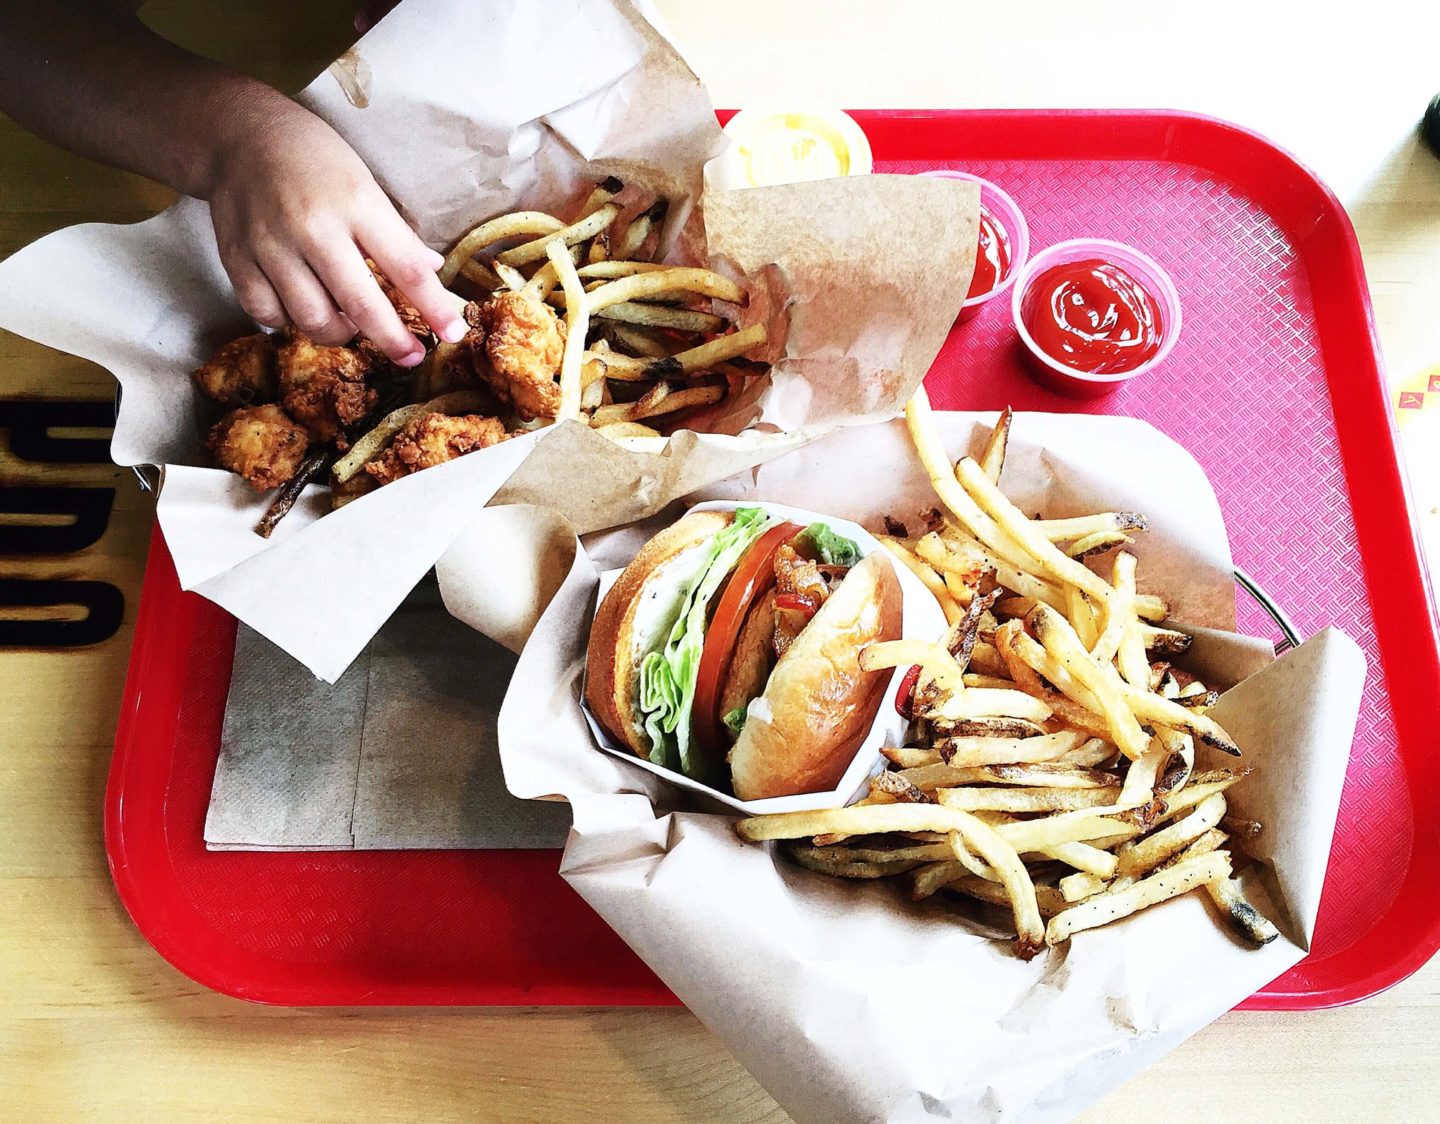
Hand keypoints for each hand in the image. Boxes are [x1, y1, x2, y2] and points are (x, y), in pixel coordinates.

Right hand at [203, 98, 464, 364]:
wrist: (240, 135)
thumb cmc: (315, 160)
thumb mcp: (366, 184)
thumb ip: (395, 234)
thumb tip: (431, 270)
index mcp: (357, 205)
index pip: (407, 268)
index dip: (434, 308)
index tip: (454, 333)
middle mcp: (314, 229)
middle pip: (362, 306)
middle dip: (393, 340)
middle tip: (411, 356)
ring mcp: (272, 247)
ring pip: (313, 320)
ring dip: (340, 334)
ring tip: (351, 325)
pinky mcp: (237, 260)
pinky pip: (268, 315)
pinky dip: (290, 322)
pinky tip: (302, 309)